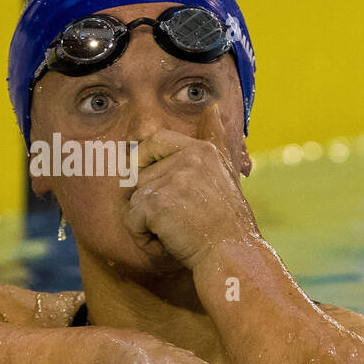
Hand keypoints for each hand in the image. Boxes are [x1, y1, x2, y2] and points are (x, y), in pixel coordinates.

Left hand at [123, 103, 259, 267]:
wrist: (233, 257)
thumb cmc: (228, 224)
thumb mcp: (225, 173)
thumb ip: (215, 138)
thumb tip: (214, 106)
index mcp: (201, 150)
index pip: (156, 140)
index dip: (146, 161)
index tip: (161, 189)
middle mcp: (186, 159)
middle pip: (141, 177)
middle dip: (151, 205)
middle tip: (181, 221)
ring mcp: (171, 179)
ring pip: (134, 200)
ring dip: (148, 224)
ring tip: (178, 233)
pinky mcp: (155, 202)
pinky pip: (131, 220)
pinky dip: (144, 239)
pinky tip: (170, 244)